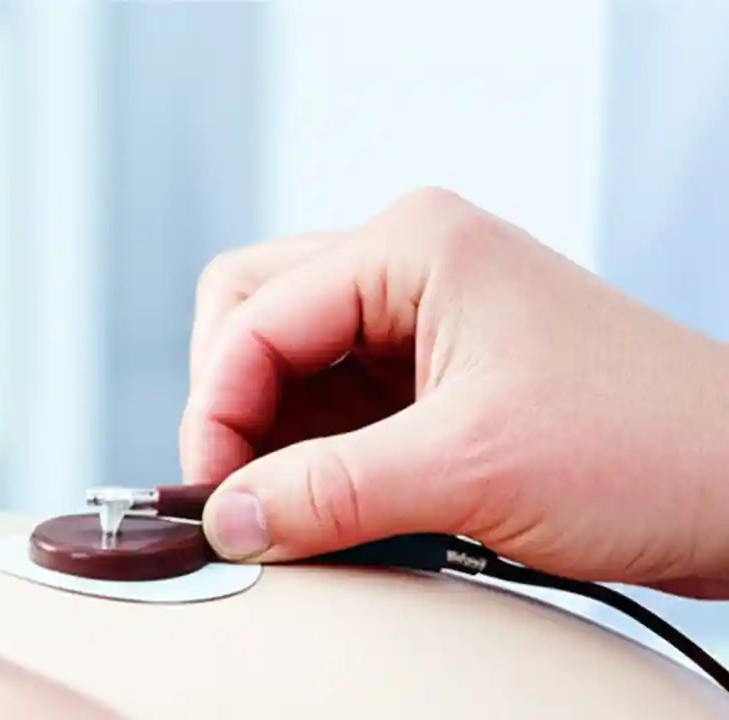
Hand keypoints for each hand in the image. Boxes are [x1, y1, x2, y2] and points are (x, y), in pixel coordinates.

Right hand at [181, 187, 728, 597]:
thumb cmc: (651, 446)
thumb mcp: (469, 469)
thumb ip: (328, 493)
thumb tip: (224, 521)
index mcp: (410, 244)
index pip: (252, 316)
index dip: (217, 411)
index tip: (217, 500)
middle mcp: (406, 266)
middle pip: (251, 317)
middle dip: (231, 407)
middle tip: (238, 494)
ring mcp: (419, 319)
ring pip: (286, 365)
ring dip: (271, 438)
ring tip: (286, 512)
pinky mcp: (432, 374)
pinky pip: (332, 405)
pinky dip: (313, 457)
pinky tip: (327, 508)